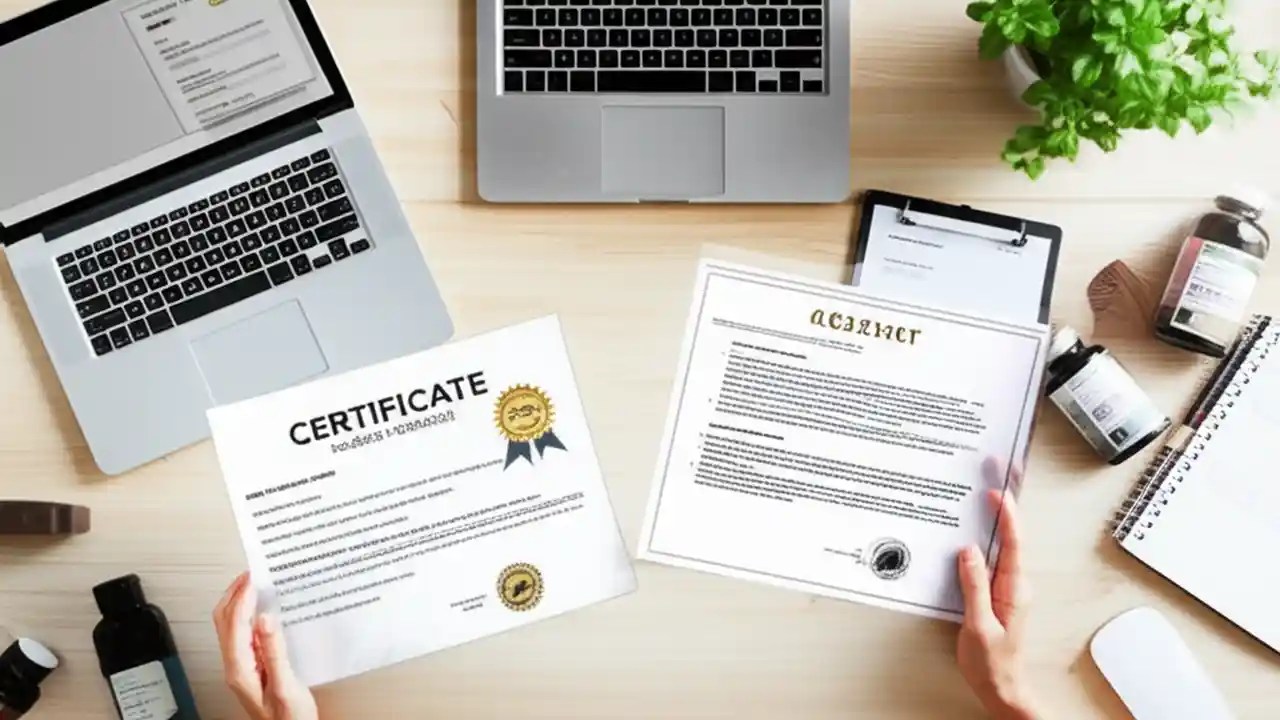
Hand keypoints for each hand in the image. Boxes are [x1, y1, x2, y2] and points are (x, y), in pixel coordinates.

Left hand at [213, 573, 318, 719]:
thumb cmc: (288, 718)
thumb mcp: (285, 685)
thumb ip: (274, 651)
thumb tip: (264, 619)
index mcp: (240, 668)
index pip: (234, 624)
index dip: (242, 598)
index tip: (253, 579)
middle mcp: (236, 666)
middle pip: (224, 621)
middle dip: (234, 594)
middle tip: (249, 574)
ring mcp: (241, 666)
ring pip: (230, 626)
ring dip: (238, 602)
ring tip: (253, 584)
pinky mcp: (251, 666)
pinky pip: (242, 633)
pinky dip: (248, 614)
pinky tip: (261, 609)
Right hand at [956, 489, 1040, 719]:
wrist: (1001, 687)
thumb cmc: (992, 663)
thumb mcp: (978, 624)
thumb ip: (974, 586)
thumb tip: (969, 552)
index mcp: (1014, 589)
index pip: (1013, 544)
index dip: (1006, 516)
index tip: (996, 493)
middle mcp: (1015, 585)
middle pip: (1011, 538)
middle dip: (1004, 508)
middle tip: (994, 480)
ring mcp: (1007, 589)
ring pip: (1002, 547)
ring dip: (995, 522)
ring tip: (988, 497)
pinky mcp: (997, 594)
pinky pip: (993, 561)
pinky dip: (987, 541)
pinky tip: (977, 533)